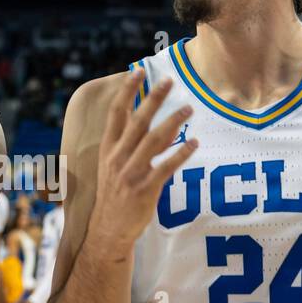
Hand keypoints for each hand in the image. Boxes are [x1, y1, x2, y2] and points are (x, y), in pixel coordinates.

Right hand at [88, 71, 198, 255]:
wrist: (107, 230)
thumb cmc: (113, 195)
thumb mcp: (110, 166)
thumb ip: (124, 143)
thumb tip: (142, 118)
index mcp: (108, 150)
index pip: (116, 113)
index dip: (127, 91)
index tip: (138, 71)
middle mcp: (118, 158)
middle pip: (137, 121)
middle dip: (153, 99)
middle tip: (169, 80)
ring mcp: (131, 174)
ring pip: (154, 141)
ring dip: (173, 122)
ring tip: (189, 108)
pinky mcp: (145, 189)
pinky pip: (166, 167)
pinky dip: (181, 154)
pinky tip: (194, 143)